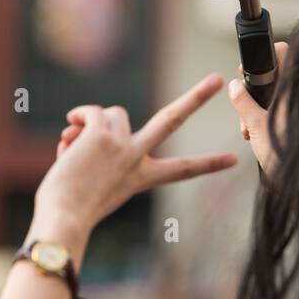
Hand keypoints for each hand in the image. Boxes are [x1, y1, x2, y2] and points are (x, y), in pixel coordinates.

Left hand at [34, 74, 238, 256]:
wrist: (64, 219)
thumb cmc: (70, 208)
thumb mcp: (95, 182)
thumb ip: (97, 150)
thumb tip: (78, 125)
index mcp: (142, 178)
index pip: (183, 169)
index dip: (210, 164)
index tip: (234, 160)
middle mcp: (137, 158)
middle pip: (173, 120)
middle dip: (197, 98)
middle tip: (218, 79)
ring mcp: (123, 143)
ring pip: (113, 113)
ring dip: (93, 123)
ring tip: (77, 149)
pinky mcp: (103, 133)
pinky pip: (91, 112)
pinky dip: (78, 117)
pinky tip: (70, 132)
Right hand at [227, 41, 288, 174]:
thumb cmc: (286, 155)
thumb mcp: (256, 126)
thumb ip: (243, 102)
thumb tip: (234, 85)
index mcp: (296, 90)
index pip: (285, 54)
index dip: (264, 55)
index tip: (247, 70)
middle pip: (278, 77)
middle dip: (256, 92)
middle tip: (242, 106)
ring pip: (281, 96)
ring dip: (261, 108)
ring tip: (247, 130)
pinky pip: (287, 111)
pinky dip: (272, 117)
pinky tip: (257, 135)